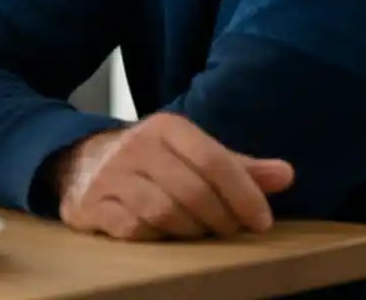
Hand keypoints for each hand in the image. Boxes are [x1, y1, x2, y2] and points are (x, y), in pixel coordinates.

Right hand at [52, 113, 294, 240]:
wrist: (78, 161)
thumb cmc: (151, 162)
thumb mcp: (192, 154)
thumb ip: (238, 167)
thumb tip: (286, 175)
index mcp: (167, 128)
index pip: (214, 161)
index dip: (244, 195)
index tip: (261, 221)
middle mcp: (136, 146)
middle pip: (192, 191)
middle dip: (220, 219)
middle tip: (231, 230)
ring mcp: (110, 176)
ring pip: (164, 212)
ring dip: (190, 230)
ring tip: (198, 231)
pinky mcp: (91, 204)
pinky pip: (134, 229)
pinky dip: (157, 237)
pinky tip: (164, 234)